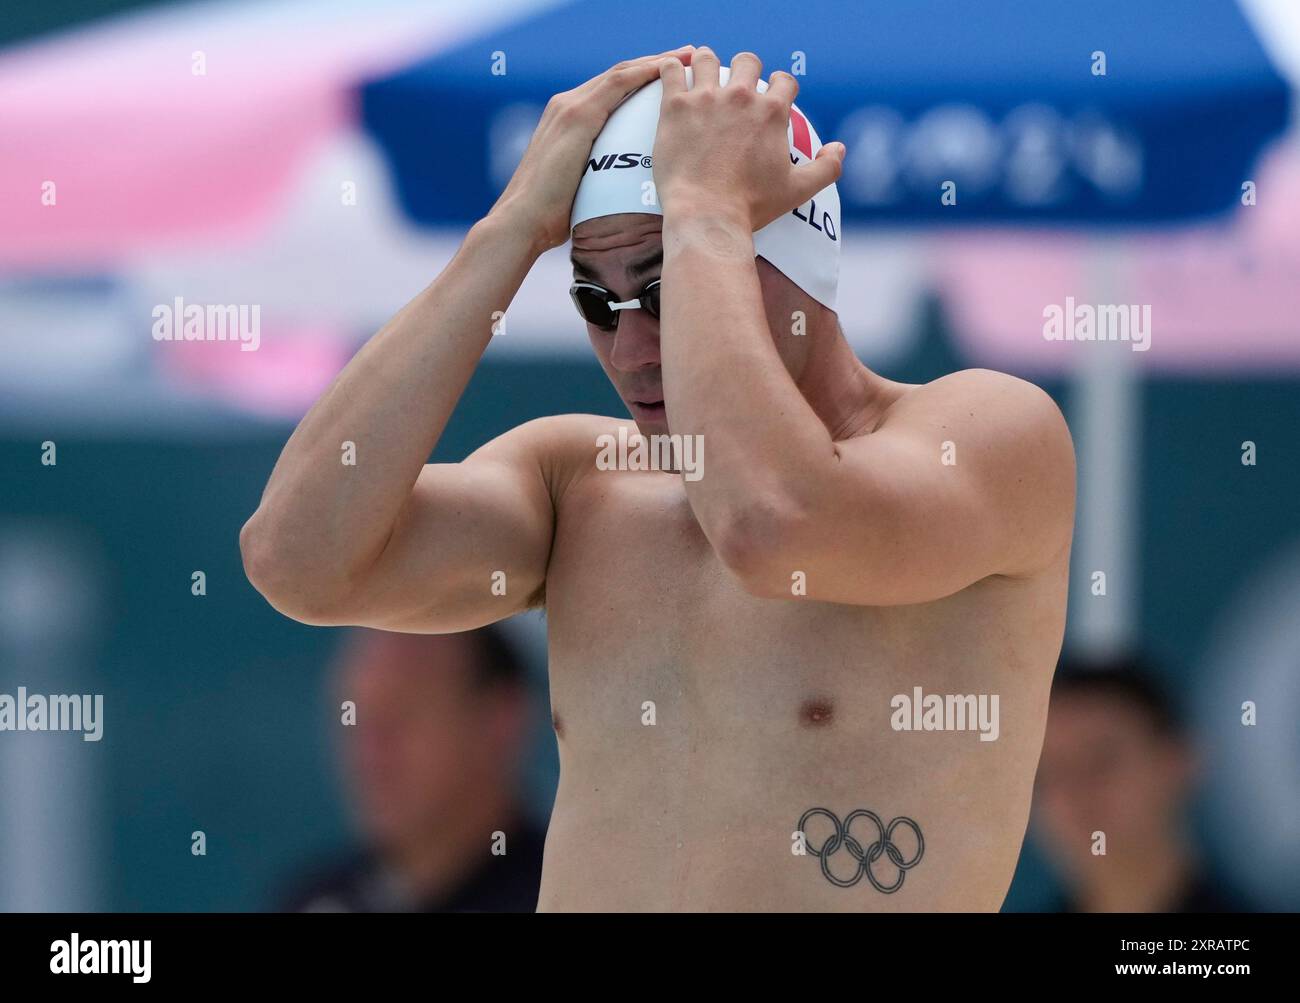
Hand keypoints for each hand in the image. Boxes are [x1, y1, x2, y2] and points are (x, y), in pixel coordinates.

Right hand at [487, 46, 696, 252]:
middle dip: (655, 63)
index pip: (611, 90)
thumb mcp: (580, 186)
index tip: (673, 76)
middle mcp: (566, 104)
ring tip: (688, 57)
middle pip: (619, 75)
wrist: (523, 220)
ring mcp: (569, 107)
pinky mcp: (576, 116)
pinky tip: (666, 69)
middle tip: (688, 57)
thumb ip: (599, 175)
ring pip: (621, 73)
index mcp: (567, 119)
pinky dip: (643, 72)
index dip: (643, 79)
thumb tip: (624, 192)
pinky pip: (617, 83)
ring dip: (657, 61)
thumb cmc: (550, 217)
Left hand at [652, 48, 843, 230]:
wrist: (707, 216)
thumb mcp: (797, 190)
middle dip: (744, 70)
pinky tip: (671, 80)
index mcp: (772, 112)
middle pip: (747, 61)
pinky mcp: (675, 106)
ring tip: (700, 78)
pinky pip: (670, 71)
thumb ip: (826, 167)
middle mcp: (741, 97)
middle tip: (733, 87)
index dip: (779, 86)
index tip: (771, 95)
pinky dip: (670, 71)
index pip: (784, 80)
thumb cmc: (752, 206)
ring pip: (706, 58)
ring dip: (706, 64)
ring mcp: (706, 98)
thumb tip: (839, 148)